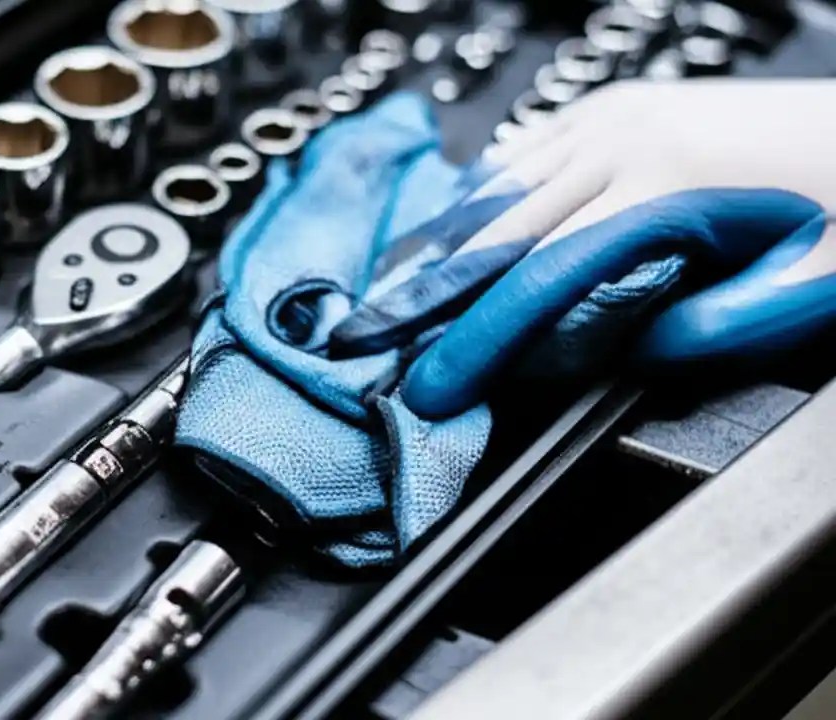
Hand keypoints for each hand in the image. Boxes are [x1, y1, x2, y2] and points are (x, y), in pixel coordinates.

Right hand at [331, 78, 835, 416]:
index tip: (429, 385)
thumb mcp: (811, 282)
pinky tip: (459, 222)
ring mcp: (617, 113)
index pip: (539, 277)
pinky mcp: (620, 103)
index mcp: (666, 184)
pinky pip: (528, 149)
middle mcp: (625, 138)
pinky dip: (482, 193)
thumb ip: (708, 325)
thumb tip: (615, 348)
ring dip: (442, 244)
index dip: (476, 338)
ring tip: (393, 291)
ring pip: (500, 184)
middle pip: (496, 230)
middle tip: (365, 338)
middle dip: (426, 294)